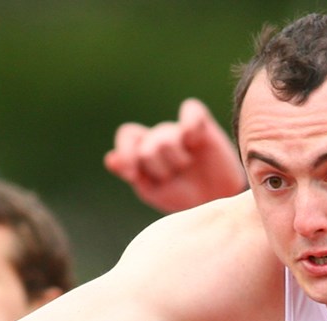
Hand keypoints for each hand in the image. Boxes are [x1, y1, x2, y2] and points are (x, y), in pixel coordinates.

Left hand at [103, 97, 246, 213]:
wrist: (216, 203)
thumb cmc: (182, 198)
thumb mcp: (153, 190)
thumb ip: (132, 172)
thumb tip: (110, 159)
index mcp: (144, 150)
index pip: (128, 136)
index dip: (126, 153)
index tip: (133, 175)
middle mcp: (161, 137)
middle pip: (147, 145)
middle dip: (158, 166)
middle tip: (173, 177)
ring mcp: (181, 130)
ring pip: (166, 136)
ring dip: (176, 158)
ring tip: (188, 167)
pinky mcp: (202, 125)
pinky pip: (191, 111)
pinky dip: (191, 126)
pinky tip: (195, 142)